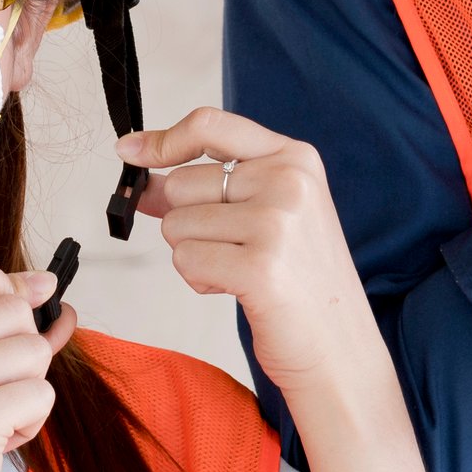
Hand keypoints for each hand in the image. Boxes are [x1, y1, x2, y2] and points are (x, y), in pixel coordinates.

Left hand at [123, 109, 386, 404]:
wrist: (341, 346)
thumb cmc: (301, 281)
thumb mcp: (266, 216)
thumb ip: (208, 190)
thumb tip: (144, 182)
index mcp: (295, 158)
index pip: (211, 124)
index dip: (162, 139)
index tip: (130, 151)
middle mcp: (289, 182)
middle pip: (182, 183)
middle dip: (189, 222)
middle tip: (234, 248)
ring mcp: (276, 223)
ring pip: (176, 225)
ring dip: (196, 256)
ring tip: (243, 270)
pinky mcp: (259, 267)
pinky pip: (185, 260)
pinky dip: (200, 280)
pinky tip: (238, 288)